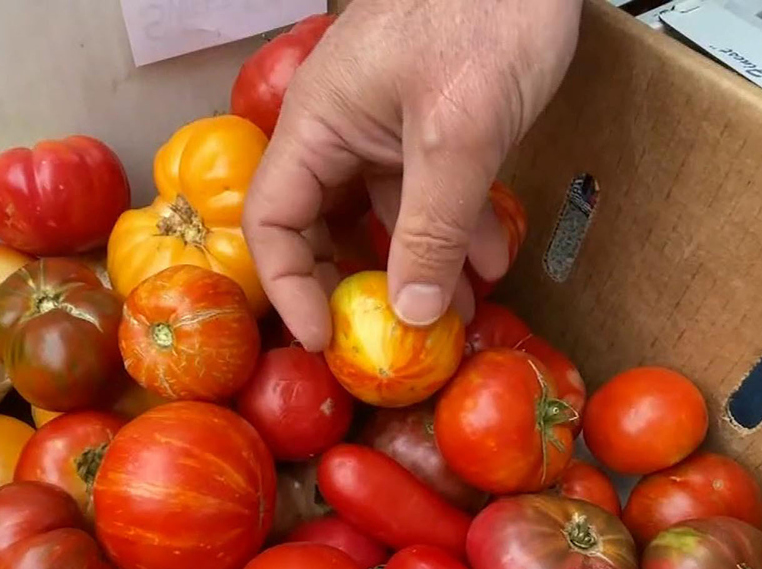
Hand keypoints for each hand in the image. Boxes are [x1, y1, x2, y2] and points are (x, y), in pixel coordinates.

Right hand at [242, 0, 581, 350]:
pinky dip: (453, 229)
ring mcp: (386, 126)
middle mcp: (341, 130)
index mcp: (318, 125)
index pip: (271, 221)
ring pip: (384, 215)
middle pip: (323, 226)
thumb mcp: (459, 135)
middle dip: (359, 287)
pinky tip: (489, 260)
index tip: (324, 339)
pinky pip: (428, 190)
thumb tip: (410, 313)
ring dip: (418, 265)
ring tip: (457, 313)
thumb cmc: (484, 14)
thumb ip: (432, 228)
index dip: (290, 287)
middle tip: (389, 342)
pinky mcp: (430, 122)